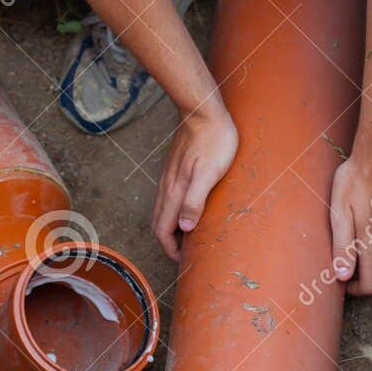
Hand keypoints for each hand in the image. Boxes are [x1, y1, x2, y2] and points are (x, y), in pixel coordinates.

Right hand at [152, 100, 238, 260]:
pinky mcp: (174, 169)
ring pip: (161, 210)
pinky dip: (173, 212)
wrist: (202, 110)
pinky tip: (188, 210)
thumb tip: (184, 227)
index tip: (183, 260)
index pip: (162, 230)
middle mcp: (166, 186)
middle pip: (158, 223)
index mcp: (174, 191)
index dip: (170, 249)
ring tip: (188, 236)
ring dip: (170, 227)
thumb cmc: (213, 141)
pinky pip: (167, 198)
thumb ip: (195, 200)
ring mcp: (168, 177)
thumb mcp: (210, 173)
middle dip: (168, 242)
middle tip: (185, 253)